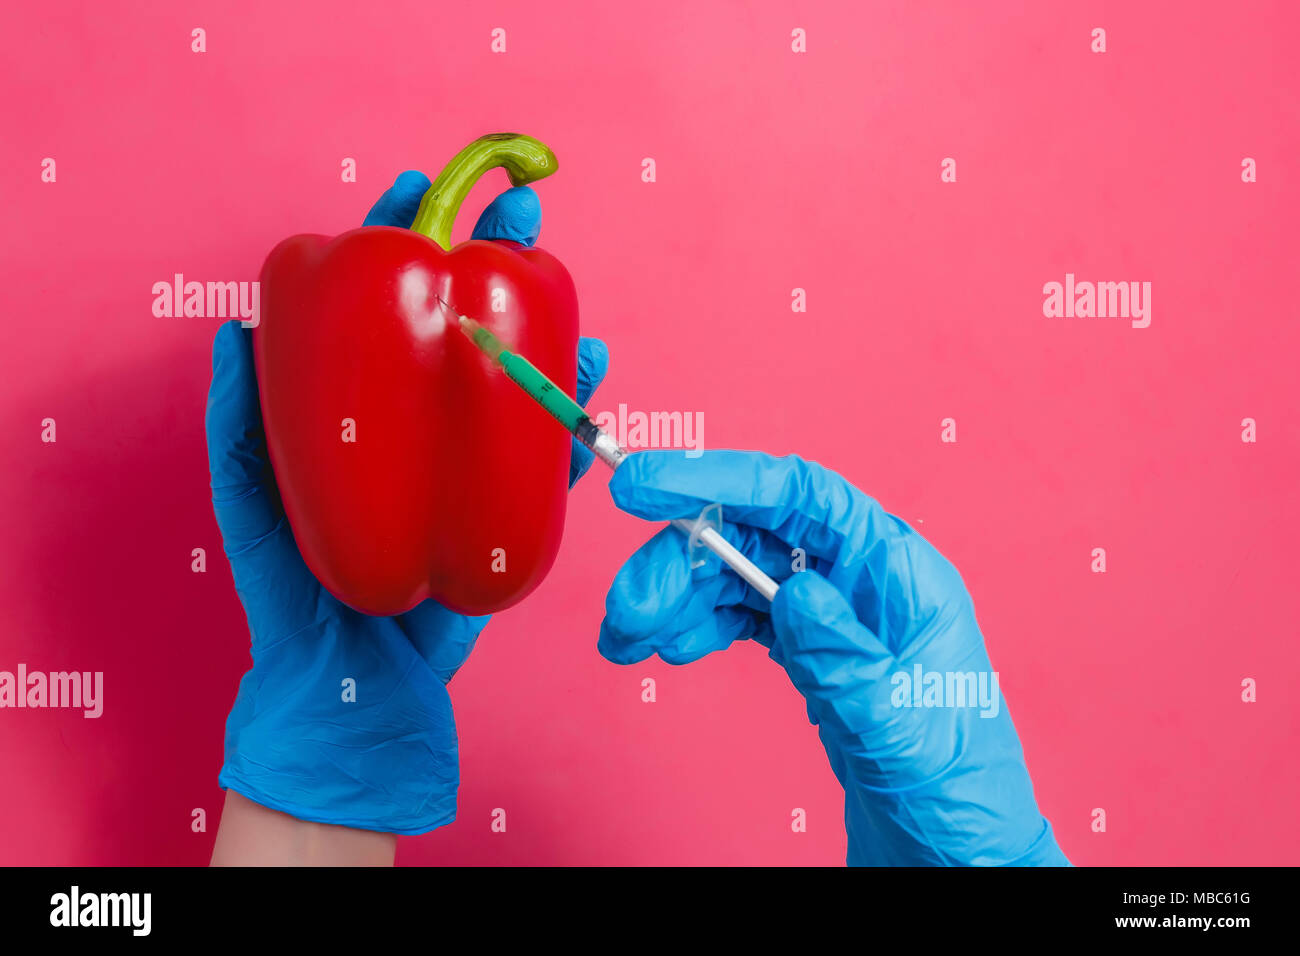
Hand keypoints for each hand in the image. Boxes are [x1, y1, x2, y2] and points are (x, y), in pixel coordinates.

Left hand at [207, 173, 606, 832]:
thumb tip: (235, 331)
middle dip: (493, 259)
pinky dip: (568, 417)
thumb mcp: (251, 508)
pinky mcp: (498, 511)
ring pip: (510, 379)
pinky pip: (541, 456)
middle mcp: (413, 428)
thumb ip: (242, 426)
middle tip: (522, 215)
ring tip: (568, 294)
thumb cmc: (291, 601)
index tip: (417, 190)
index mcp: (356, 413)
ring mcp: (459, 468)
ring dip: (545, 329)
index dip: (398, 238)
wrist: (353, 693)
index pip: (375, 304)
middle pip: (458, 323)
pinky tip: (586, 385)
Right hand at [599, 450, 1069, 865]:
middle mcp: (864, 582)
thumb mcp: (900, 726)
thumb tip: (795, 590)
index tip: (647, 484)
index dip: (723, 478)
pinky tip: (668, 647)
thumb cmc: (953, 791)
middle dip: (682, 562)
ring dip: (676, 597)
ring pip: (738, 575)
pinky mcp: (812, 652)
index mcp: (899, 574)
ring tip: (627, 639)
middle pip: (754, 536)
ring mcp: (835, 617)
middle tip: (628, 608)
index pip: (802, 496)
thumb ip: (845, 657)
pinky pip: (742, 616)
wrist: (956, 853)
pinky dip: (697, 625)